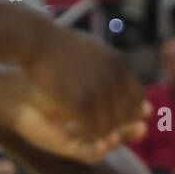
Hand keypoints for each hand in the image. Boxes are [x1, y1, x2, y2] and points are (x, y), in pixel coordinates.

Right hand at [14, 25, 149, 159]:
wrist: (36, 39)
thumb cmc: (62, 45)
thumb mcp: (96, 50)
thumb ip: (112, 65)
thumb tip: (123, 73)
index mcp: (122, 66)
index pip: (138, 98)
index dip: (130, 111)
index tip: (118, 118)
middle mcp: (116, 78)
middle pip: (127, 114)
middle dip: (116, 125)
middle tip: (100, 129)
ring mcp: (99, 90)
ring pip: (110, 125)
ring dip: (99, 133)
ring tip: (84, 131)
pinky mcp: (80, 101)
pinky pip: (91, 128)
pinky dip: (84, 134)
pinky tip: (70, 130)